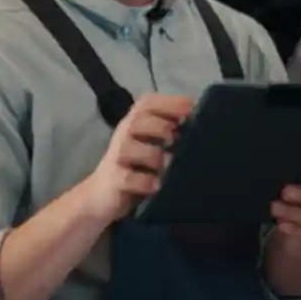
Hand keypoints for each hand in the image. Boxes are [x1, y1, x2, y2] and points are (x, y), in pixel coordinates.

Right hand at [78, 94, 192, 224]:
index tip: (191, 107)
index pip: (146, 103)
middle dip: (160, 126)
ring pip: (131, 147)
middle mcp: (123, 134)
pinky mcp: (113, 179)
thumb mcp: (150, 147)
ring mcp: (116, 157)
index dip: (168, 102)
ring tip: (168, 164)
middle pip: (138, 120)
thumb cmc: (134, 168)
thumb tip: (200, 125)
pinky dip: (145, 181)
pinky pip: (128, 177)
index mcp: (134, 123)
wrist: (100, 197)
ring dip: (153, 155)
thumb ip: (169, 134)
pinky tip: (157, 185)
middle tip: (176, 139)